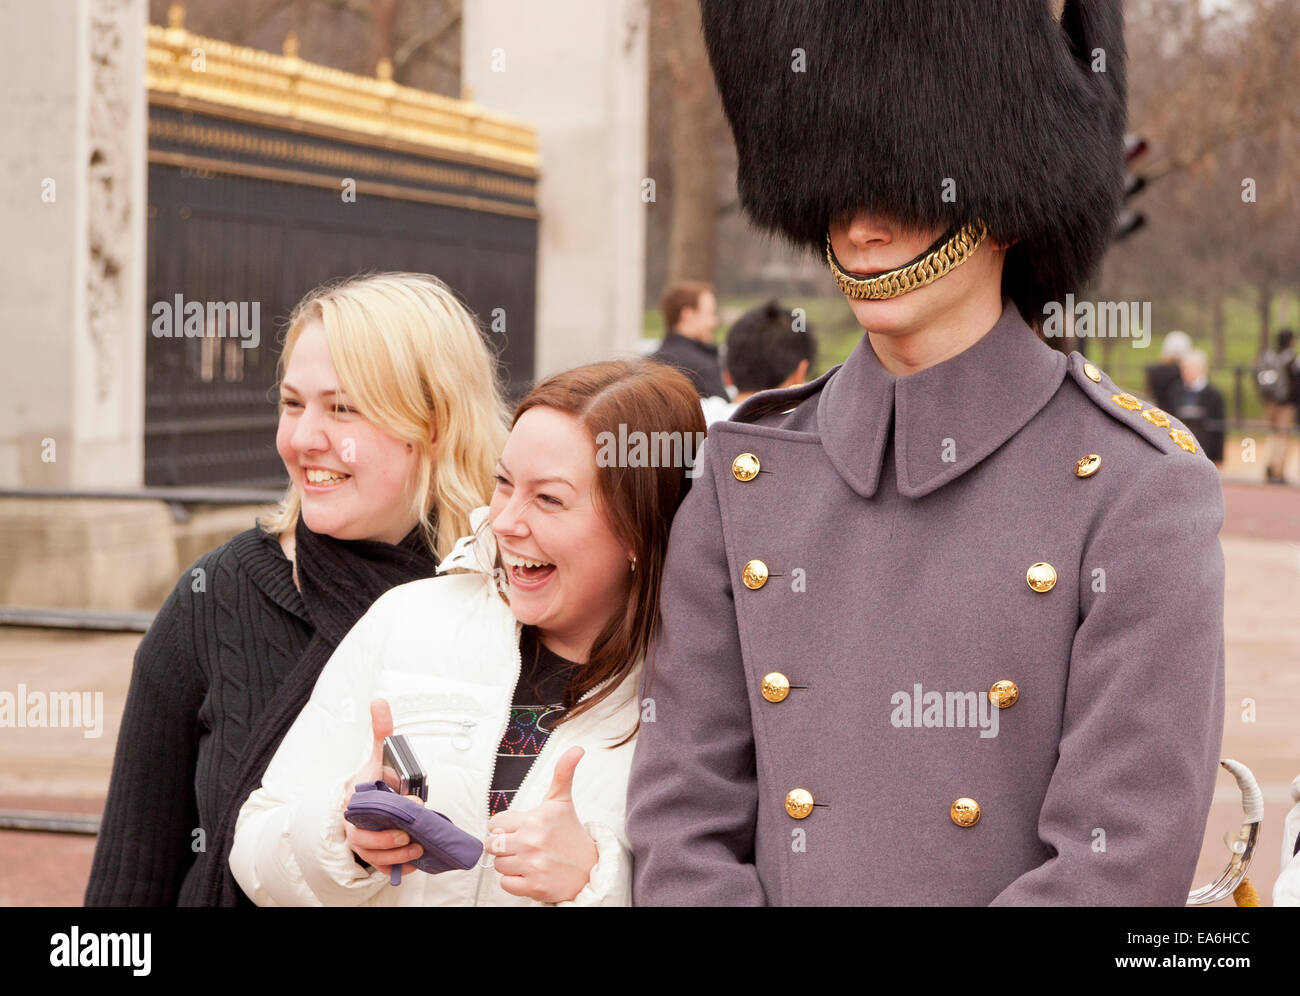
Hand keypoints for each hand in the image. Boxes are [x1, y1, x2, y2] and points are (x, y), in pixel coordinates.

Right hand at [343, 699, 423, 876]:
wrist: (361, 801)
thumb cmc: (374, 781)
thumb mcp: (379, 756)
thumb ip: (382, 732)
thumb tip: (379, 701)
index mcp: (355, 796)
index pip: (365, 806)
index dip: (389, 809)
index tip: (414, 805)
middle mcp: (353, 821)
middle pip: (364, 838)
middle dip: (389, 840)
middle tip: (412, 835)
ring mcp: (359, 839)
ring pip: (370, 855)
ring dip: (394, 856)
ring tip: (416, 849)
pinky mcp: (369, 853)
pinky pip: (377, 867)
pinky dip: (394, 869)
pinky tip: (410, 865)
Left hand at [486, 746, 597, 902]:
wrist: (589, 868)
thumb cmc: (570, 833)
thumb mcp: (562, 801)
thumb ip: (563, 772)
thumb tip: (577, 748)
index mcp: (535, 819)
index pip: (495, 823)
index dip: (505, 826)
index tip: (520, 828)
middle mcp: (532, 842)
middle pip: (492, 844)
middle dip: (504, 845)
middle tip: (523, 844)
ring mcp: (533, 866)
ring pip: (498, 864)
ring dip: (510, 863)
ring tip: (528, 858)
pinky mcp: (534, 887)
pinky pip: (505, 884)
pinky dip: (514, 881)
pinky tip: (530, 872)